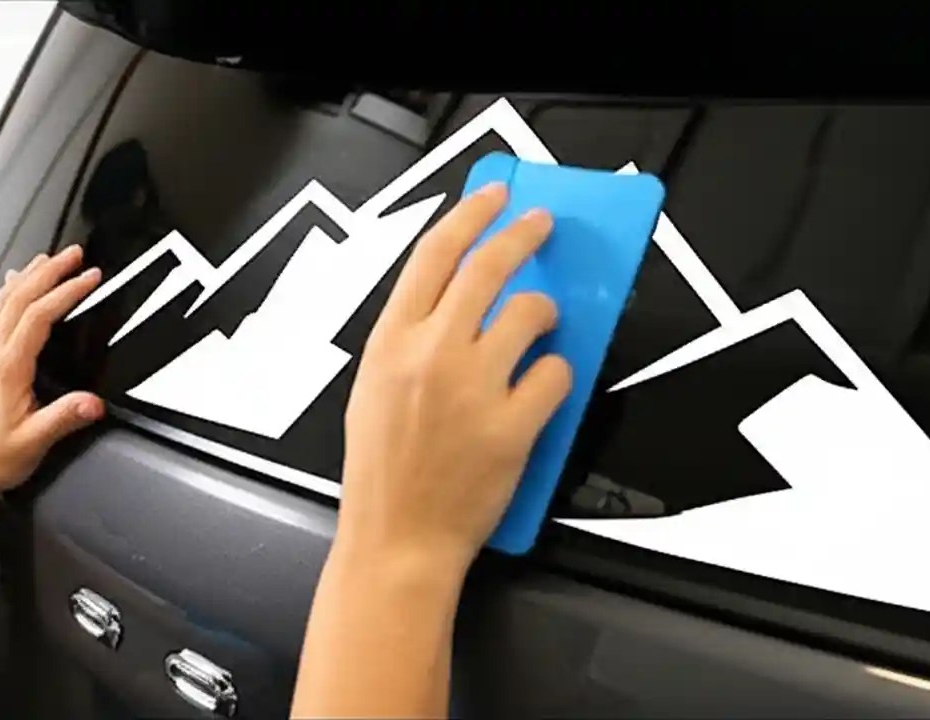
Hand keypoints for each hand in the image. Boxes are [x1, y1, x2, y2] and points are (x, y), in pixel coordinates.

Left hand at [0, 245, 104, 499]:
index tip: (91, 277)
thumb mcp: (34, 441)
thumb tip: (93, 402)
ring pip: (3, 303)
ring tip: (49, 260)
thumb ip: (64, 418)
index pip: (39, 316)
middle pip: (20, 298)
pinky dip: (9, 294)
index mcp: (6, 368)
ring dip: (28, 277)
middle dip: (50, 272)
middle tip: (75, 254)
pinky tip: (13, 289)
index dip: (66, 292)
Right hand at [336, 183, 571, 575]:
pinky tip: (542, 385)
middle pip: (488, 266)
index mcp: (390, 342)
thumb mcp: (374, 388)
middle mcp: (431, 354)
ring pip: (530, 312)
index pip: (434, 253)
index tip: (494, 197)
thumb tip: (459, 300)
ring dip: (545, 310)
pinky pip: (555, 374)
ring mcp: (473, 388)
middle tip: (541, 225)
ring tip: (544, 322)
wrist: (396, 539)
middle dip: (523, 233)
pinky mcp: (512, 425)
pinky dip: (555, 374)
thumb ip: (410, 339)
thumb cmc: (382, 471)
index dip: (470, 215)